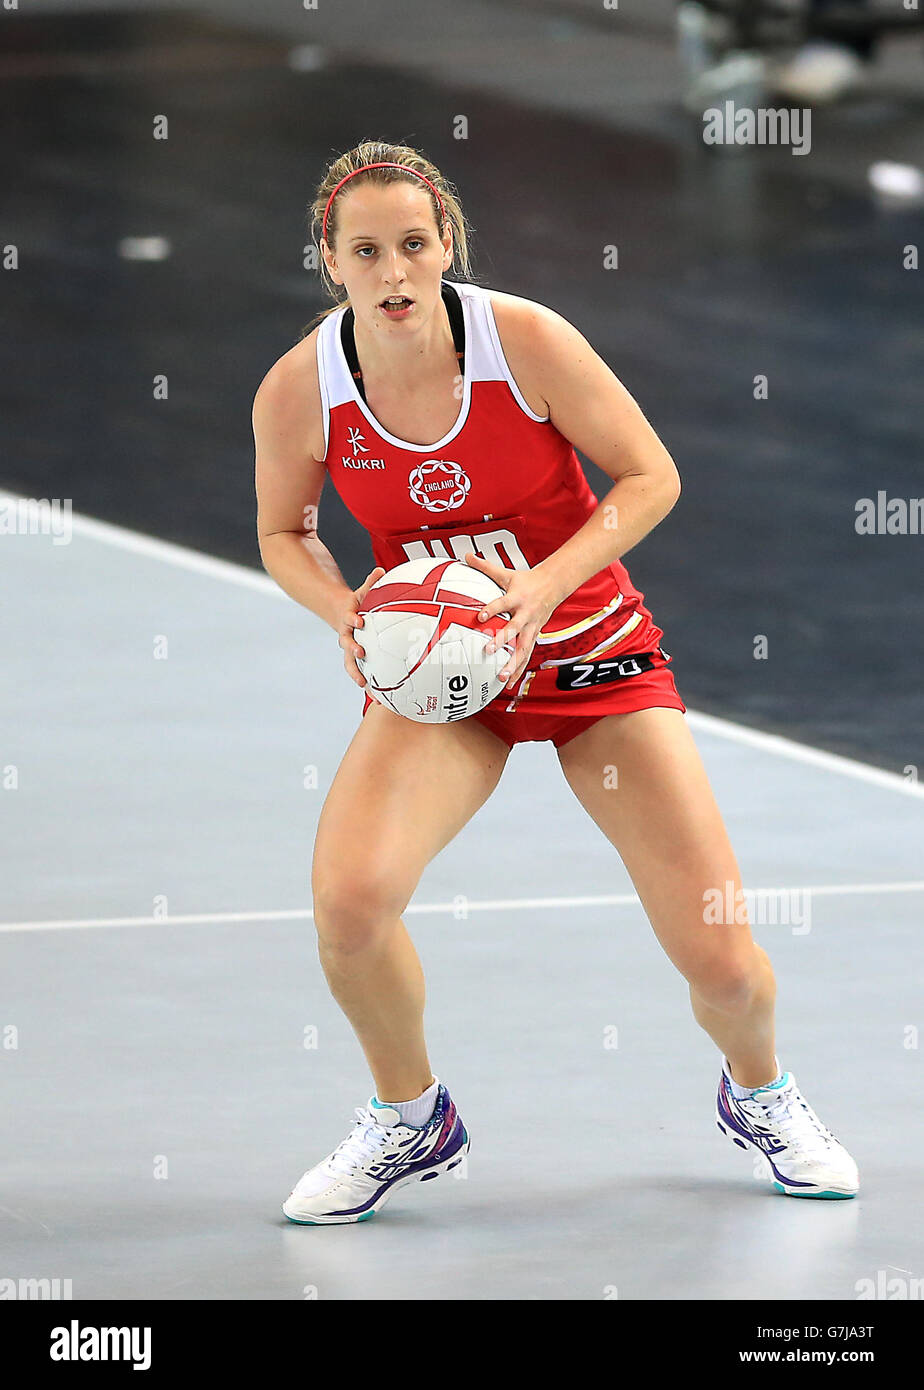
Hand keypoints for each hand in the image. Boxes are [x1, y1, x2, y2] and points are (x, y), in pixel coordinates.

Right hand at [339, 566, 385, 687]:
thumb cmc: (356, 603)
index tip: (360, 621)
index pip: (349, 618)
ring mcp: (349, 648)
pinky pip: (359, 672)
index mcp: (349, 619)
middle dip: (353, 650)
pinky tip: (376, 697)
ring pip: (349, 663)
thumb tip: (380, 570)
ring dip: (357, 674)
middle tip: (361, 654)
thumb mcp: (362, 592)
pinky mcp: (354, 658)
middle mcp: (346, 635)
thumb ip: (371, 583)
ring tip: (365, 687)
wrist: (339, 614)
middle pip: (346, 644)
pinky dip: (366, 683)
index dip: (353, 619)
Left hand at [463, 552, 561, 689]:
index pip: (502, 603)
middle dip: (502, 640)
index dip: (492, 609)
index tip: (479, 616)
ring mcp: (532, 627)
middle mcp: (525, 614)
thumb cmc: (526, 581)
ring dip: (512, 663)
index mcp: (517, 598)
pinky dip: (518, 670)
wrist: (554, 585)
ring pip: (523, 648)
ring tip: (500, 677)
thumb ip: (485, 567)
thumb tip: (466, 555)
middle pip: (514, 630)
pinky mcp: (534, 636)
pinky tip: (508, 683)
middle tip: (488, 651)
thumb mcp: (507, 573)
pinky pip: (526, 655)